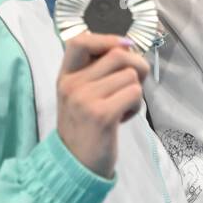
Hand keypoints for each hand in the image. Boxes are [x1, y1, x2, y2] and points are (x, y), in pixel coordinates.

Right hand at [56, 33, 149, 178]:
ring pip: (131, 76)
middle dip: (136, 67)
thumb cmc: (85, 127)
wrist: (75, 165)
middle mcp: (72, 84)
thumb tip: (127, 47)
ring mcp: (85, 99)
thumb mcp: (80, 95)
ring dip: (135, 92)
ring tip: (121, 108)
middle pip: (118, 55)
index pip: (79, 41)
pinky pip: (134, 94)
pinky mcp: (102, 115)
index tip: (125, 45)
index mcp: (66, 76)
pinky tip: (123, 118)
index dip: (106, 38)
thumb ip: (96, 72)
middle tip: (131, 87)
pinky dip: (136, 106)